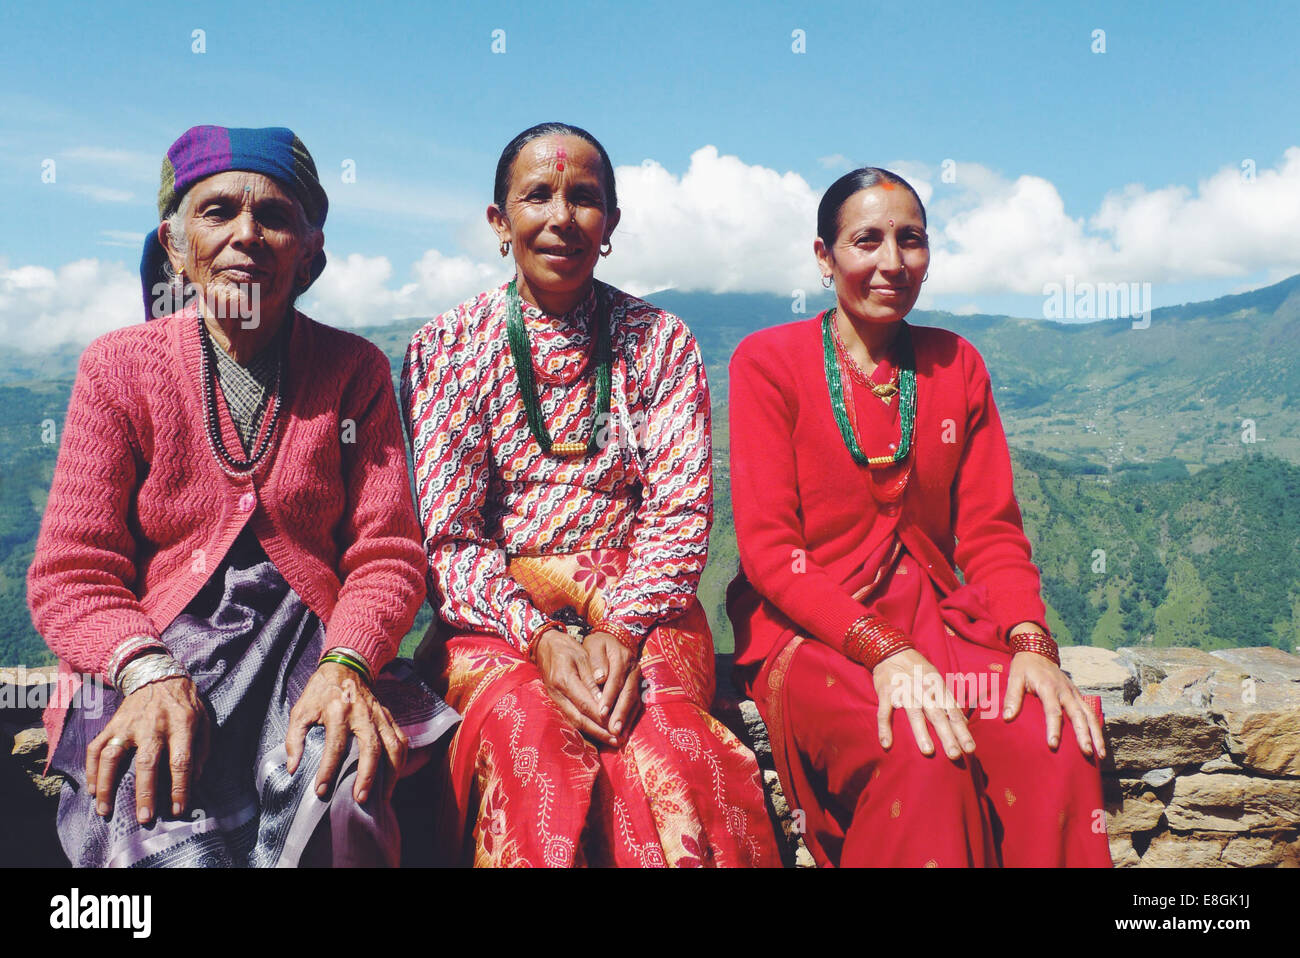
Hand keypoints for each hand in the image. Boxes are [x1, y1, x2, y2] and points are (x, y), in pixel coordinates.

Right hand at [86, 675, 208, 823]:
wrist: (157, 675)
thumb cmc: (184, 704)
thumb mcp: (204, 720)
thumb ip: (202, 750)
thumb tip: (195, 781)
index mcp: (181, 724)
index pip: (181, 760)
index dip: (180, 787)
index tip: (178, 809)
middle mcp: (153, 725)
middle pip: (147, 762)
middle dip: (145, 792)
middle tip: (144, 817)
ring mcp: (129, 724)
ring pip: (112, 756)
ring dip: (107, 785)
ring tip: (105, 810)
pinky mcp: (112, 724)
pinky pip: (95, 748)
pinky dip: (91, 770)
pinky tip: (92, 790)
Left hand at [285, 663, 408, 804]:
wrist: (346, 667)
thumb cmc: (320, 691)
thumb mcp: (300, 710)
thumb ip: (294, 738)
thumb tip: (293, 767)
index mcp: (338, 711)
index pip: (335, 746)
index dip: (328, 771)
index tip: (321, 790)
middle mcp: (362, 714)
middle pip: (371, 748)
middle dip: (367, 776)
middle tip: (360, 798)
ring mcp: (379, 715)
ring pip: (392, 746)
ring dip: (390, 772)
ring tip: (383, 795)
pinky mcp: (388, 717)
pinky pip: (401, 739)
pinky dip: (401, 760)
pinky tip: (394, 776)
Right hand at [534, 630, 617, 746]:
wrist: (545, 647)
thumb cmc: (567, 649)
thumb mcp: (581, 656)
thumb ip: (591, 678)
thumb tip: (602, 699)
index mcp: (564, 680)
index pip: (584, 704)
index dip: (601, 717)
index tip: (616, 726)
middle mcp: (557, 694)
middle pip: (579, 719)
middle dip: (599, 732)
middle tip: (617, 741)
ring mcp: (555, 700)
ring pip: (575, 722)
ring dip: (594, 733)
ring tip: (611, 740)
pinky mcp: (557, 703)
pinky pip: (572, 718)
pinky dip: (586, 727)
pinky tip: (599, 732)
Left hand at [582, 630, 641, 741]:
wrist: (611, 640)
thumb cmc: (597, 645)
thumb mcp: (594, 646)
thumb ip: (596, 660)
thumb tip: (600, 677)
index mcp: (622, 657)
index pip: (616, 679)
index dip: (609, 696)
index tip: (601, 712)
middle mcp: (634, 668)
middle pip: (628, 692)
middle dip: (620, 712)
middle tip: (613, 729)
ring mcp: (638, 678)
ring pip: (634, 700)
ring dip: (627, 718)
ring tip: (619, 735)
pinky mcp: (639, 687)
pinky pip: (637, 704)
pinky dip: (631, 718)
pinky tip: (624, 731)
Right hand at [872, 648, 976, 760]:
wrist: (892, 651)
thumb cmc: (918, 669)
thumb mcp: (937, 681)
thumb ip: (949, 702)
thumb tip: (965, 722)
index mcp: (938, 688)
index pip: (953, 713)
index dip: (962, 731)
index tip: (970, 749)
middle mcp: (923, 690)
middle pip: (937, 715)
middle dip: (947, 735)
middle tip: (955, 755)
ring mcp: (904, 691)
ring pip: (914, 713)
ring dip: (921, 732)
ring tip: (928, 751)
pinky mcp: (886, 692)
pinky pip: (885, 712)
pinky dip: (884, 727)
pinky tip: (887, 744)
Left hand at [1003, 652, 1105, 758]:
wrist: (1038, 651)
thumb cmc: (1024, 667)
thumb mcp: (1014, 677)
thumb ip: (1012, 697)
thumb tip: (1007, 718)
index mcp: (1048, 687)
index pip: (1053, 711)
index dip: (1054, 728)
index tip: (1053, 745)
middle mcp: (1065, 691)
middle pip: (1078, 715)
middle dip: (1084, 734)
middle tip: (1087, 752)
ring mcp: (1074, 693)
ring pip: (1090, 715)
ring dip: (1097, 734)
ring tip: (1101, 754)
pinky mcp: (1078, 695)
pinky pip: (1091, 712)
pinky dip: (1097, 727)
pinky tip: (1100, 743)